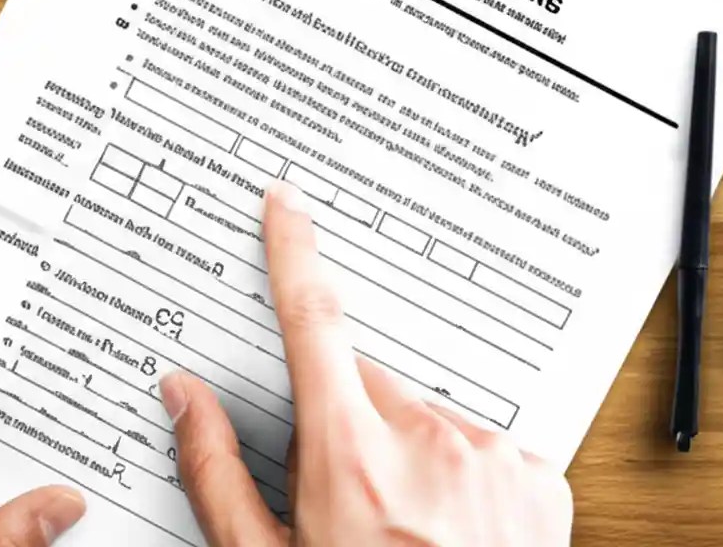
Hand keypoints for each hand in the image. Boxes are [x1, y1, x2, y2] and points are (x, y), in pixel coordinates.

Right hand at [158, 182, 573, 545]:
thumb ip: (217, 472)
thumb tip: (183, 397)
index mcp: (349, 457)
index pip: (312, 322)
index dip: (293, 253)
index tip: (286, 207)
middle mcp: (427, 441)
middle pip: (369, 384)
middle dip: (349, 419)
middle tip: (347, 492)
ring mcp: (490, 455)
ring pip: (427, 417)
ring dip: (410, 452)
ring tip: (407, 525)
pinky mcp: (538, 475)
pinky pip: (483, 446)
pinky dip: (463, 474)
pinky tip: (453, 528)